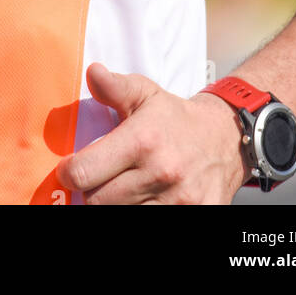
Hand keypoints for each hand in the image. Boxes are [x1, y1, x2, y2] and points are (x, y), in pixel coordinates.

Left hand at [55, 63, 250, 204]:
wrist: (225, 139)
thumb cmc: (176, 118)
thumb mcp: (145, 94)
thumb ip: (115, 87)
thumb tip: (93, 72)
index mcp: (142, 140)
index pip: (85, 172)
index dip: (70, 173)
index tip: (70, 170)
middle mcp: (160, 172)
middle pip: (98, 201)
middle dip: (91, 191)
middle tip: (96, 179)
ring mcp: (178, 200)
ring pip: (122, 216)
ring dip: (116, 203)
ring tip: (121, 187)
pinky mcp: (197, 215)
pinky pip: (153, 224)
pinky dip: (141, 213)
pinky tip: (143, 198)